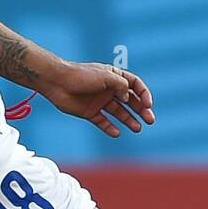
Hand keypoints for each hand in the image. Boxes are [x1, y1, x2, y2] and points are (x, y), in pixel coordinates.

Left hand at [40, 61, 154, 138]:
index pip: (135, 85)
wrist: (57, 82)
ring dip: (129, 120)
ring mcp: (99, 101)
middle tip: (150, 120)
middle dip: (141, 110)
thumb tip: (129, 98)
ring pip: (119, 112)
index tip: (148, 104)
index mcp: (114, 76)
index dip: (143, 94)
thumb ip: (121, 86)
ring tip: (137, 128)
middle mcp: (109, 89)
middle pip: (130, 101)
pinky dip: (110, 128)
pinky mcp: (90, 112)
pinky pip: (103, 122)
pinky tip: (117, 133)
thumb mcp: (106, 76)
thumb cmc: (81, 75)